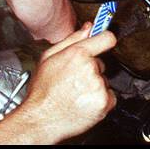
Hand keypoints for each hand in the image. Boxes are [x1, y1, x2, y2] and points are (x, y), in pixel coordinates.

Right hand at [12, 23, 117, 143]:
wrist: (40, 119)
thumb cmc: (42, 91)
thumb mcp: (48, 58)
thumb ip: (71, 39)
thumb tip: (88, 28)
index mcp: (77, 54)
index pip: (106, 38)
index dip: (104, 40)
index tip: (103, 42)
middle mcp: (90, 69)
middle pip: (101, 63)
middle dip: (90, 70)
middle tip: (73, 80)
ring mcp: (98, 86)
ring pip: (103, 80)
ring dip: (94, 86)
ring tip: (75, 93)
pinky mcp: (103, 102)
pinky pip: (109, 96)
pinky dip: (99, 99)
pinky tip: (83, 102)